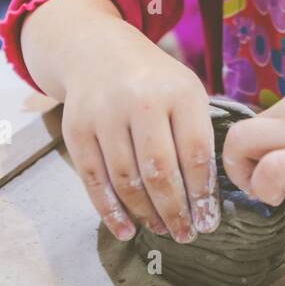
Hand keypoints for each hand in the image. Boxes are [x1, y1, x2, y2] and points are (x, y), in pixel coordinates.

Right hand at [58, 17, 216, 243]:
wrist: (98, 51)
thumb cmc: (154, 81)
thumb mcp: (186, 91)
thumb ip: (199, 134)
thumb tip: (208, 197)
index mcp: (179, 91)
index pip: (195, 153)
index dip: (202, 194)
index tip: (208, 221)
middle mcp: (140, 100)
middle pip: (160, 171)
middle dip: (175, 211)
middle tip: (185, 234)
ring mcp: (104, 114)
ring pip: (126, 179)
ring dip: (145, 213)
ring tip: (161, 229)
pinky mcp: (76, 129)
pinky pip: (94, 179)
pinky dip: (109, 211)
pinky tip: (126, 229)